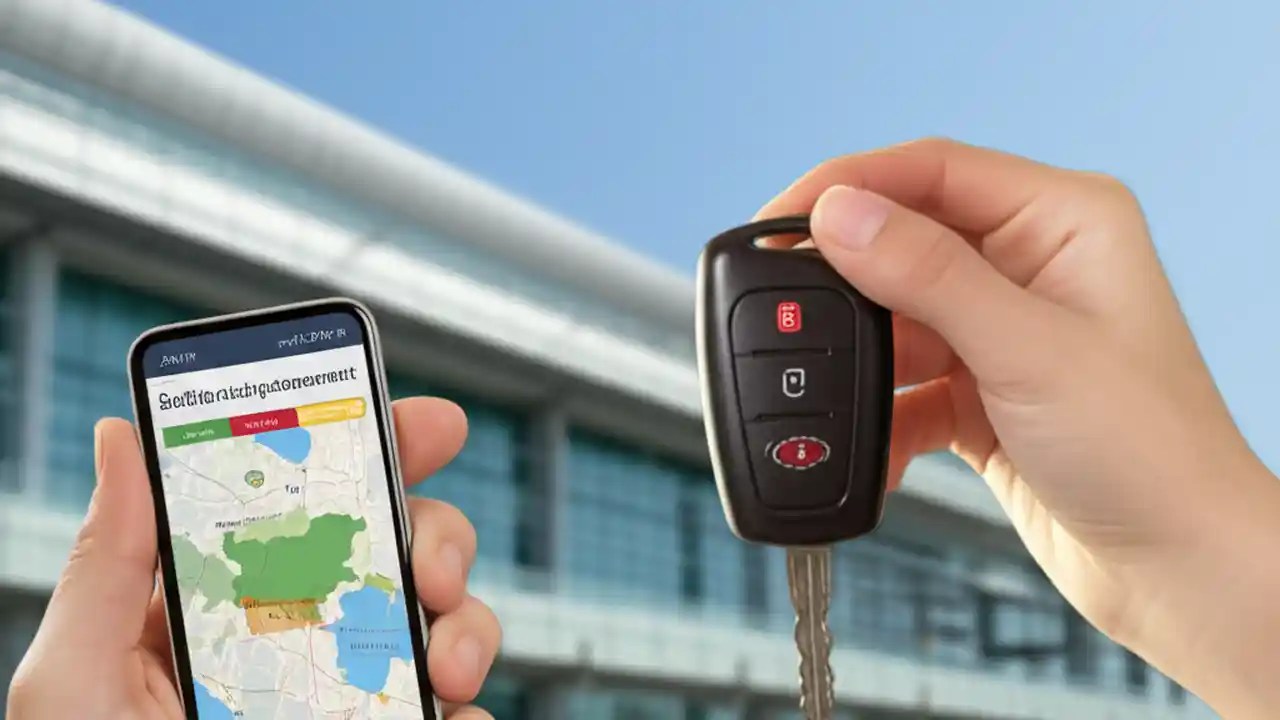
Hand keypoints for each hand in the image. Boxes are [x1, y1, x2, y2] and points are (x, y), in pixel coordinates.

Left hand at [7, 398, 499, 718]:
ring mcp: (349, 692)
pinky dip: (471, 703)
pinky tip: (446, 714)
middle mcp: (295, 634)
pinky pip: (456, 706)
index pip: (298, 496)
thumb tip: (118, 437)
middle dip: (436, 533)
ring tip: (443, 663)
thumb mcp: (79, 682)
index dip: (369, 444)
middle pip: (391, 544)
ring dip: (467, 621)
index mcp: (219, 597)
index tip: (429, 423)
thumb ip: (107, 563)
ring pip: (441, 618)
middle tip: (432, 567)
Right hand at [760, 138, 1279, 718]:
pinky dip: (879, 417)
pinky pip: (903, 384)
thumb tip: (837, 213)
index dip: (847, 184)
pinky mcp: (981, 391)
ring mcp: (1003, 331)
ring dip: (859, 359)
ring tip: (828, 389)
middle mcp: (1031, 265)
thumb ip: (927, 275)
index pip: (933, 171)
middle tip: (780, 305)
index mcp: (1064, 221)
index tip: (777, 218)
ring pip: (895, 317)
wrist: (1178, 572)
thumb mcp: (1029, 351)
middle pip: (903, 240)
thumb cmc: (1150, 454)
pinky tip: (874, 449)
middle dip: (842, 279)